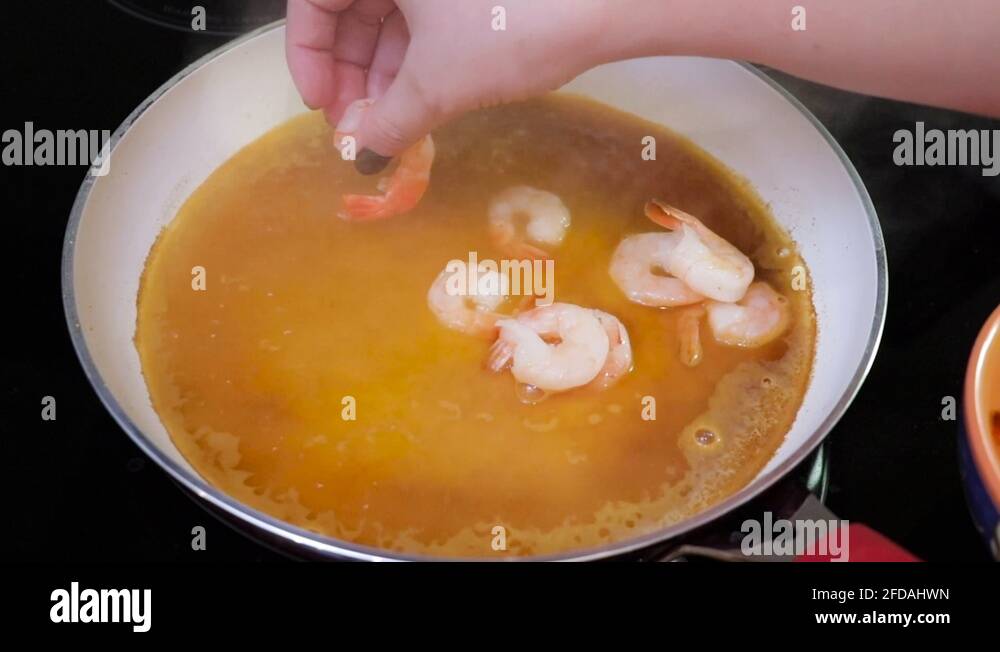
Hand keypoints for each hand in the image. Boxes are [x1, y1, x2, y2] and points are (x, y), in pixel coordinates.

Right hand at [286, 0, 603, 155]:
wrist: (605, 1)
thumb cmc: (511, 26)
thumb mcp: (437, 82)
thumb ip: (387, 120)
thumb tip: (362, 151)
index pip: (311, 2)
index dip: (307, 59)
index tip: (324, 109)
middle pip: (349, 9)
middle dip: (349, 73)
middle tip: (358, 127)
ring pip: (388, 15)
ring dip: (383, 73)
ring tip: (392, 125)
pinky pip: (423, 15)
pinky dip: (416, 57)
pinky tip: (420, 101)